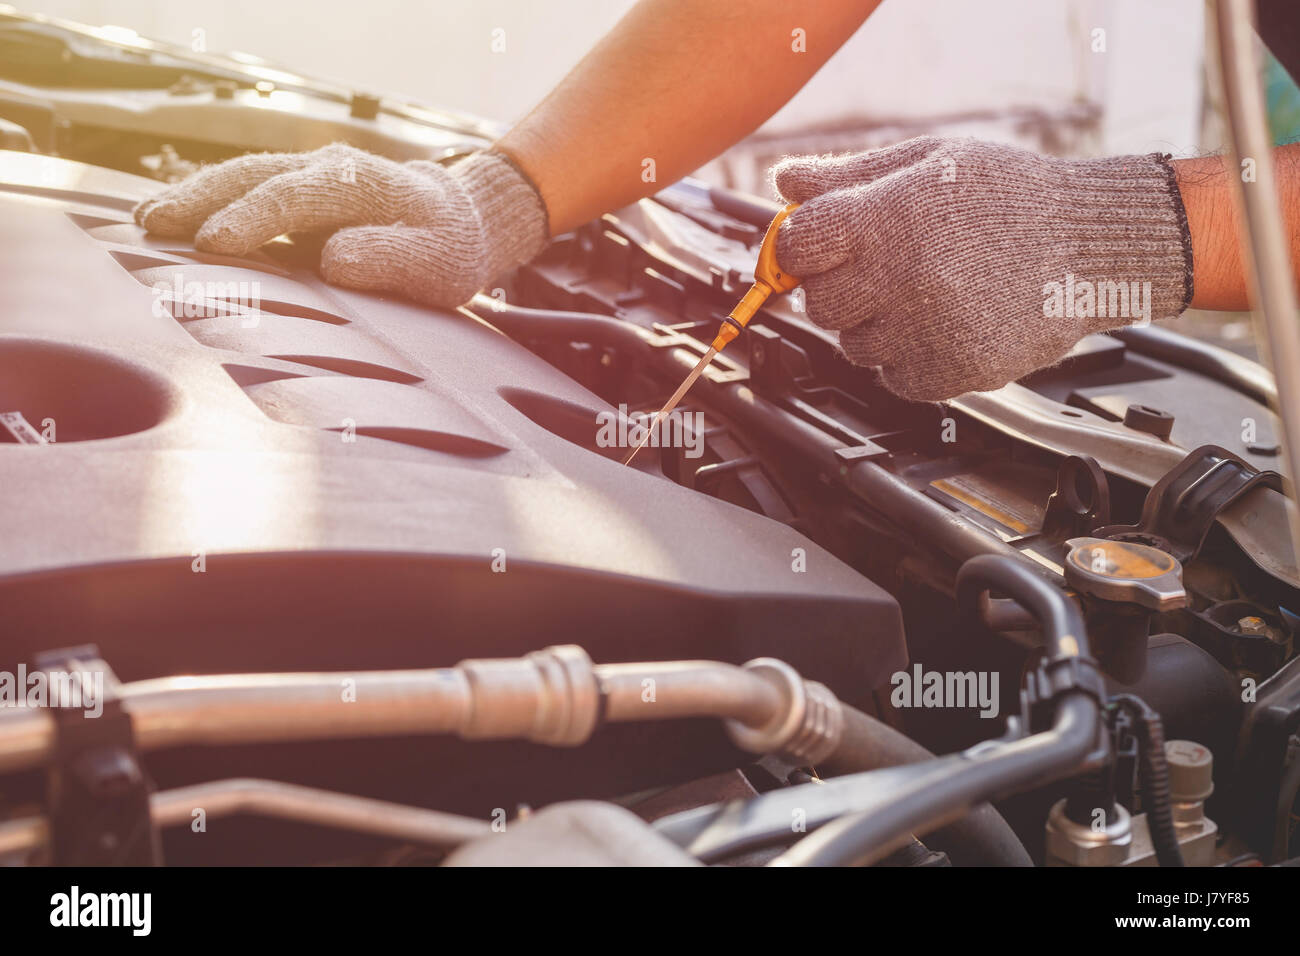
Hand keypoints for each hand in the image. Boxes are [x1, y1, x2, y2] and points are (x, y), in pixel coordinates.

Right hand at [134, 144, 547, 306]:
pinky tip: (168, 223)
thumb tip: (335, 258)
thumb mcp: (436, 262)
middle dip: (201, 198)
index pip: (295, 197)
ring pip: (240, 179)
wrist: (457, 219)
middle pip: (253, 177)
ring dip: (191, 197)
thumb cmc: (446, 248)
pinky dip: (204, 204)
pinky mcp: (295, 196)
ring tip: (144, 223)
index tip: (213, 244)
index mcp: (360, 183)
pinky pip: (243, 194)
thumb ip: (390, 258)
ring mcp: (306, 178)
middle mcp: (326, 170)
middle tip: (153, 226)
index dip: (252, 219)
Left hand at [772, 137, 1191, 400]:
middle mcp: (903, 279)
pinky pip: (891, 377)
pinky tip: (939, 323)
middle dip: (838, 285)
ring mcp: (926, 333)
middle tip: (878, 268)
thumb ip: (852, 176)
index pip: (799, 244)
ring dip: (873, 323)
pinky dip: (905, 356)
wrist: (1092, 246)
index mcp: (891, 218)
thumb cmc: (1014, 197)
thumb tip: (786, 183)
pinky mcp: (949, 374)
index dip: (804, 243)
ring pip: (852, 344)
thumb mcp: (932, 162)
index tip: (820, 242)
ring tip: (922, 293)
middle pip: (820, 302)